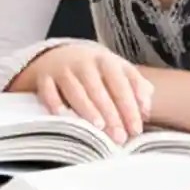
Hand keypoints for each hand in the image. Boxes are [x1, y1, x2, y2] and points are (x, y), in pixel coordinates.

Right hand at [14, 44, 152, 143]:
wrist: (59, 54)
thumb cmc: (95, 70)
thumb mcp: (117, 70)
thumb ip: (135, 86)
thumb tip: (146, 110)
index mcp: (105, 60)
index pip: (120, 84)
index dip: (129, 107)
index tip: (136, 129)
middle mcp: (83, 62)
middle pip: (98, 89)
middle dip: (110, 114)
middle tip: (119, 136)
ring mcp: (62, 69)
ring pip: (74, 90)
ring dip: (87, 108)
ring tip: (98, 127)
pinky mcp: (44, 77)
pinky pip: (48, 92)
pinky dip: (55, 104)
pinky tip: (64, 117)